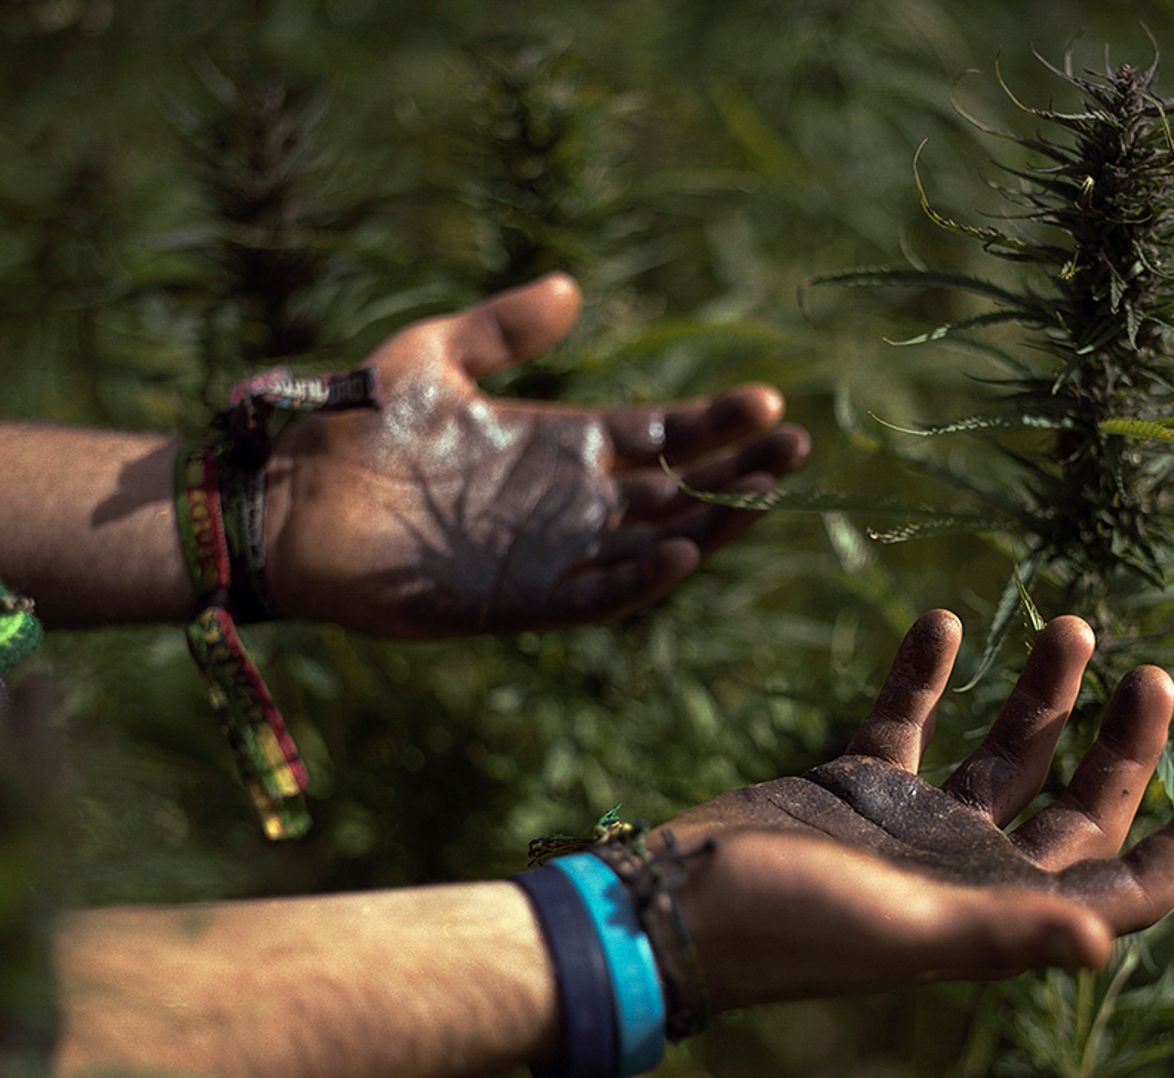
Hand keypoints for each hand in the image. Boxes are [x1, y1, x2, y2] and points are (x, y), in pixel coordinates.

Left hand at [267, 274, 808, 637]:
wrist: (285, 501)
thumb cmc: (355, 426)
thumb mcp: (432, 356)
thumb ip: (503, 328)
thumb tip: (572, 289)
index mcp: (563, 446)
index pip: (662, 437)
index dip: (716, 423)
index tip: (768, 402)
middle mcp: (571, 505)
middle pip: (677, 492)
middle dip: (739, 473)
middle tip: (797, 449)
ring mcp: (551, 555)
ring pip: (654, 545)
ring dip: (713, 524)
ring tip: (767, 497)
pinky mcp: (518, 602)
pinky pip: (595, 596)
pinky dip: (639, 579)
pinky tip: (682, 552)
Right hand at [665, 610, 1173, 1009]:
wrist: (675, 902)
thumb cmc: (791, 928)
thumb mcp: (907, 929)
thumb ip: (1006, 929)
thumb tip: (1108, 941)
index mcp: (998, 911)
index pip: (1124, 885)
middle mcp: (971, 868)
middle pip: (1079, 805)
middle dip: (1123, 743)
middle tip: (1152, 672)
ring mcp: (917, 823)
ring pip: (1005, 751)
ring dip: (1041, 692)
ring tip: (1072, 622)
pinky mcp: (858, 781)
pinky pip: (909, 716)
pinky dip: (927, 670)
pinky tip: (940, 619)